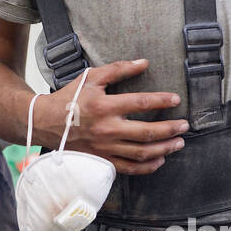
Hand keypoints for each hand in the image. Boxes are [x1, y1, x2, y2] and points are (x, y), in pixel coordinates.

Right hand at [36, 59, 188, 175]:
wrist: (45, 122)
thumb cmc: (69, 98)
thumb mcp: (90, 77)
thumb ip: (118, 69)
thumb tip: (143, 62)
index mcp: (104, 106)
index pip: (140, 103)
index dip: (161, 101)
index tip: (176, 100)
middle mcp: (107, 129)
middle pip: (146, 132)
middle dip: (170, 129)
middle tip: (185, 125)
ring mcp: (105, 148)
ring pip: (142, 152)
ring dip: (164, 148)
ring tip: (179, 143)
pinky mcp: (102, 160)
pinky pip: (129, 168)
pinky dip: (147, 167)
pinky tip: (160, 160)